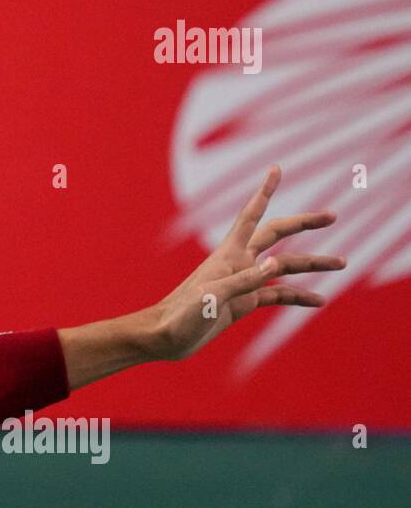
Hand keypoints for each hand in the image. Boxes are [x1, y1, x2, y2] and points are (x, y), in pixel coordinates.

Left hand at [141, 165, 345, 361]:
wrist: (165, 338)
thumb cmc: (182, 315)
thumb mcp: (213, 297)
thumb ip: (245, 280)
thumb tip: (277, 264)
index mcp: (227, 255)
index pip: (251, 216)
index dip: (264, 192)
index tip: (276, 169)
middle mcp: (238, 263)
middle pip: (276, 235)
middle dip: (304, 223)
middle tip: (333, 215)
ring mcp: (243, 282)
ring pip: (284, 267)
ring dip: (312, 264)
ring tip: (343, 263)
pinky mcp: (243, 303)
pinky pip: (277, 294)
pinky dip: (298, 296)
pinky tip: (319, 300)